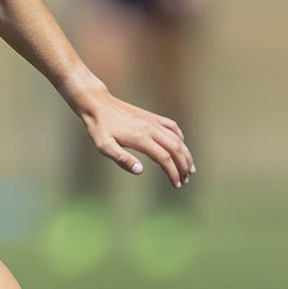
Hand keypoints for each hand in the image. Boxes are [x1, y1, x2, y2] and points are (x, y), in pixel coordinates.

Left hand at [74, 84, 193, 187]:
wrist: (97, 104)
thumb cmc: (99, 127)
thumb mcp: (104, 146)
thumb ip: (122, 159)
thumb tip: (141, 171)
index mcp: (140, 138)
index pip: (164, 158)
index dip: (173, 172)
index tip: (176, 184)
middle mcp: (151, 129)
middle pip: (175, 149)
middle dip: (183, 166)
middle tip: (185, 181)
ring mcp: (152, 121)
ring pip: (177, 138)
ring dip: (186, 154)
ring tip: (190, 168)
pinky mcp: (151, 117)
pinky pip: (171, 126)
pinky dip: (180, 137)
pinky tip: (181, 145)